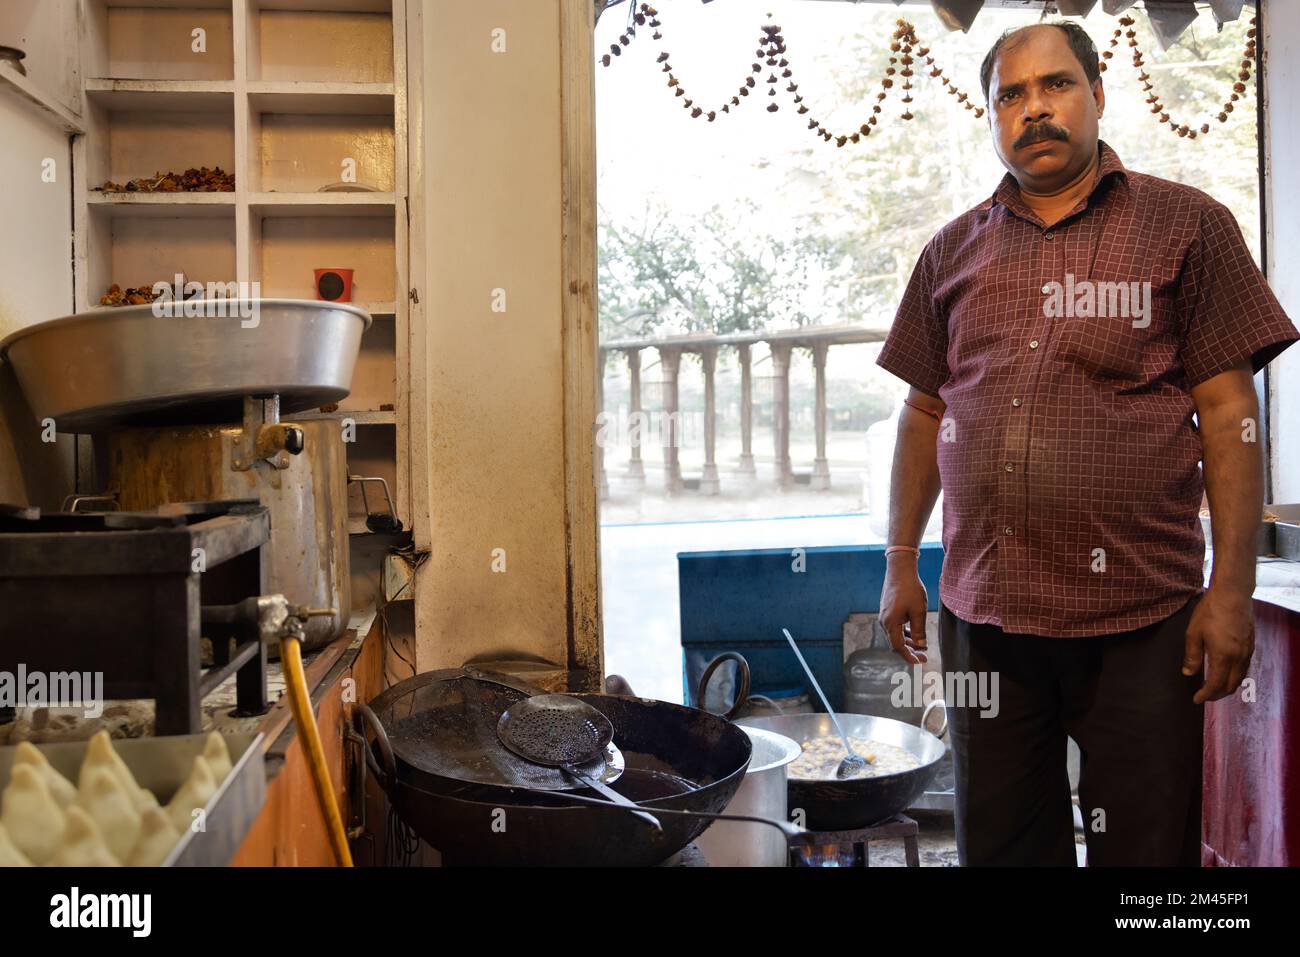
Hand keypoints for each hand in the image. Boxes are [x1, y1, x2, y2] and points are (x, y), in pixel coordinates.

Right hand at [880, 562, 928, 664]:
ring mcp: (885, 616)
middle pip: (896, 643)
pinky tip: (915, 632)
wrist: (900, 570)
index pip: (898, 647)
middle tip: (924, 656)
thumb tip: (921, 645)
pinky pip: (896, 627)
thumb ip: (919, 630)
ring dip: (909, 641)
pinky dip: (905, 632)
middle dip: (910, 650)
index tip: (919, 662)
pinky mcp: (888, 611)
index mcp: (890, 623)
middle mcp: (885, 621)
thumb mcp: (918, 611)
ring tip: (922, 645)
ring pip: (896, 635)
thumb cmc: (909, 589)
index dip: (909, 656)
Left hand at [1183, 587, 1254, 704]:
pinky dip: (1235, 676)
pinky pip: (1245, 668)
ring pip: (1240, 678)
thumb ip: (1191, 656)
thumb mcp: (1194, 633)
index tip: (1196, 699)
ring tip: (1214, 688)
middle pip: (1230, 685)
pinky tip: (1226, 673)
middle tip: (1204, 696)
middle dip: (1217, 695)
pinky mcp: (1251, 645)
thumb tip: (1188, 673)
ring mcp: (1247, 651)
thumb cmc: (1211, 611)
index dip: (1206, 695)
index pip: (1215, 685)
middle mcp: (1238, 657)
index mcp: (1223, 656)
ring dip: (1227, 687)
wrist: (1233, 595)